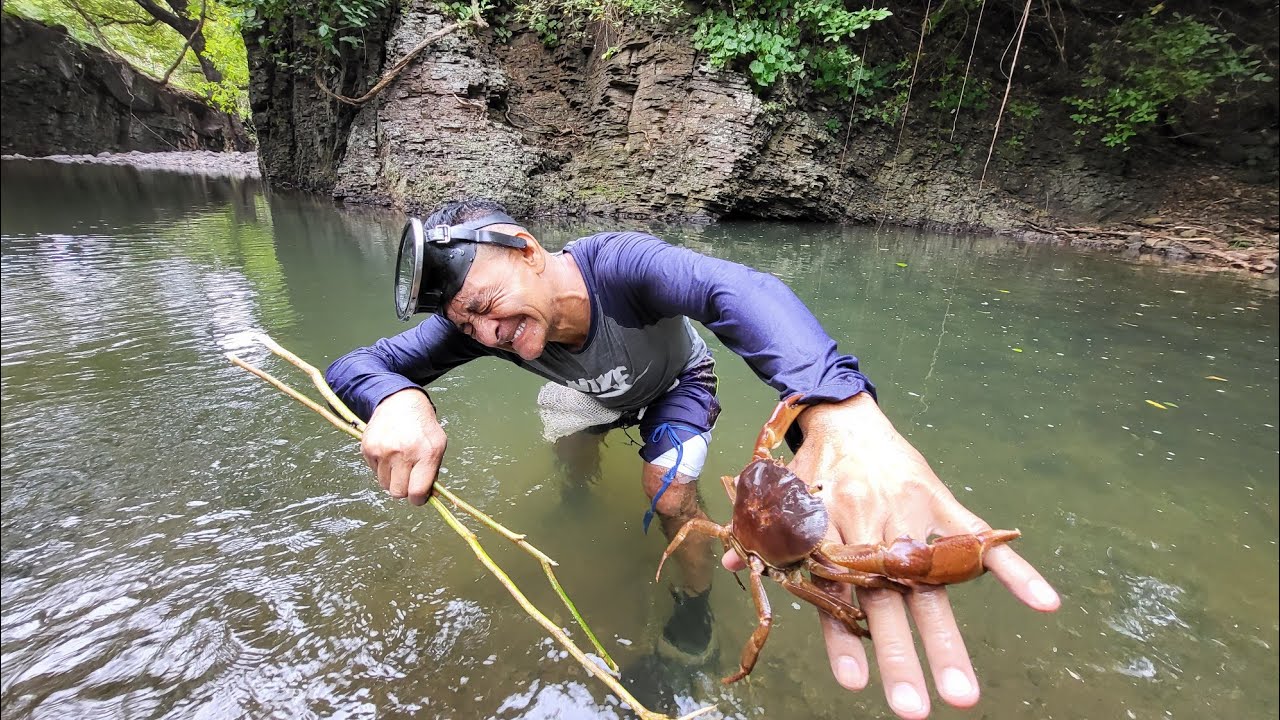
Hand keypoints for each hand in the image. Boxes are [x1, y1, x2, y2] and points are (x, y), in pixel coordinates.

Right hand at [361, 388, 447, 505]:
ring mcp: (383, 450)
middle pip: (398, 492)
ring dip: (392, 478)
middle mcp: (404, 453)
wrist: (400, 402)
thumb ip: (433, 472)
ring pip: (384, 484)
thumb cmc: (422, 427)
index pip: (416, 492)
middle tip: (408, 478)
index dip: (418, 499)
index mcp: (426, 453)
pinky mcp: (368, 448)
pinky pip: (374, 472)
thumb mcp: (438, 446)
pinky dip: (381, 467)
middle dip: (404, 489)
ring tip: (399, 462)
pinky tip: (389, 453)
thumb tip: (428, 496)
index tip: (418, 496)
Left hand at [723, 393, 1059, 718]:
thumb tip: (734, 568)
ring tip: (964, 692)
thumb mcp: (779, 496)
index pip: (838, 591)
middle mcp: (873, 526)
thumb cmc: (809, 466)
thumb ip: (764, 536)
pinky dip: (1015, 569)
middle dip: (903, 656)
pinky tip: (1044, 602)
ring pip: (934, 584)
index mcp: (830, 527)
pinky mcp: (943, 502)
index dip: (844, 637)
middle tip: (914, 710)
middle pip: (890, 599)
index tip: (853, 682)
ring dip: (950, 638)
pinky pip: (982, 537)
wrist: (844, 414)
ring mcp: (913, 515)